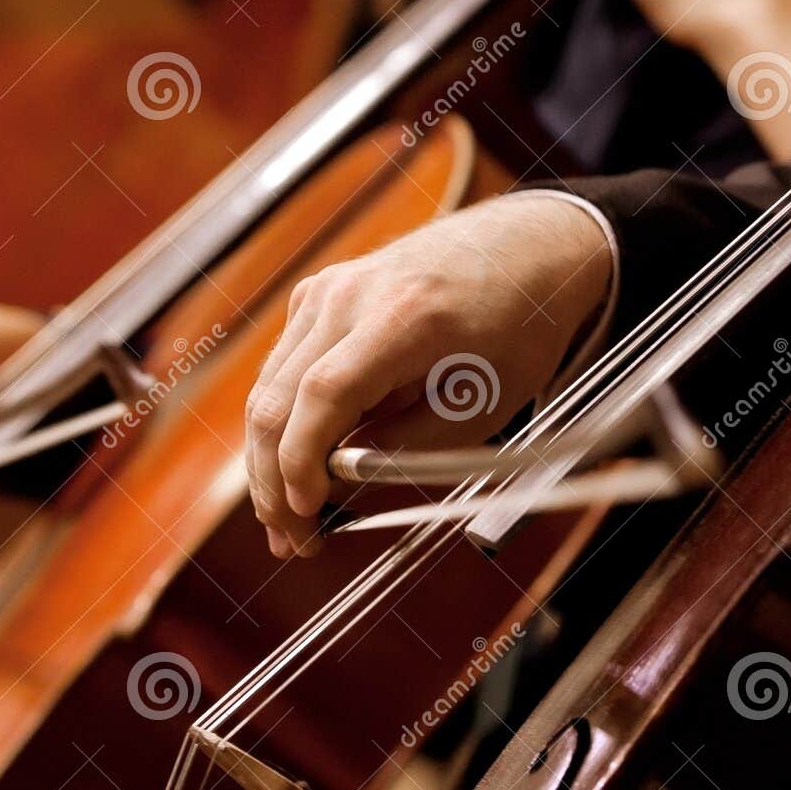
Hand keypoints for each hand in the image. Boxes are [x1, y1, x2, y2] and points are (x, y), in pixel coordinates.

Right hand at [245, 194, 612, 557]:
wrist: (522, 249)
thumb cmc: (514, 329)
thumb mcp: (479, 406)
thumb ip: (404, 447)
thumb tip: (337, 486)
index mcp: (403, 316)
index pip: (322, 396)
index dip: (301, 463)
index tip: (306, 515)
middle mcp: (350, 295)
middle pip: (277, 399)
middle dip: (274, 481)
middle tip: (291, 541)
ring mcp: (325, 291)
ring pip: (268, 389)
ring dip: (268, 462)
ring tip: (284, 521)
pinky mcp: (316, 297)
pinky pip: (281, 371)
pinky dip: (280, 425)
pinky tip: (292, 473)